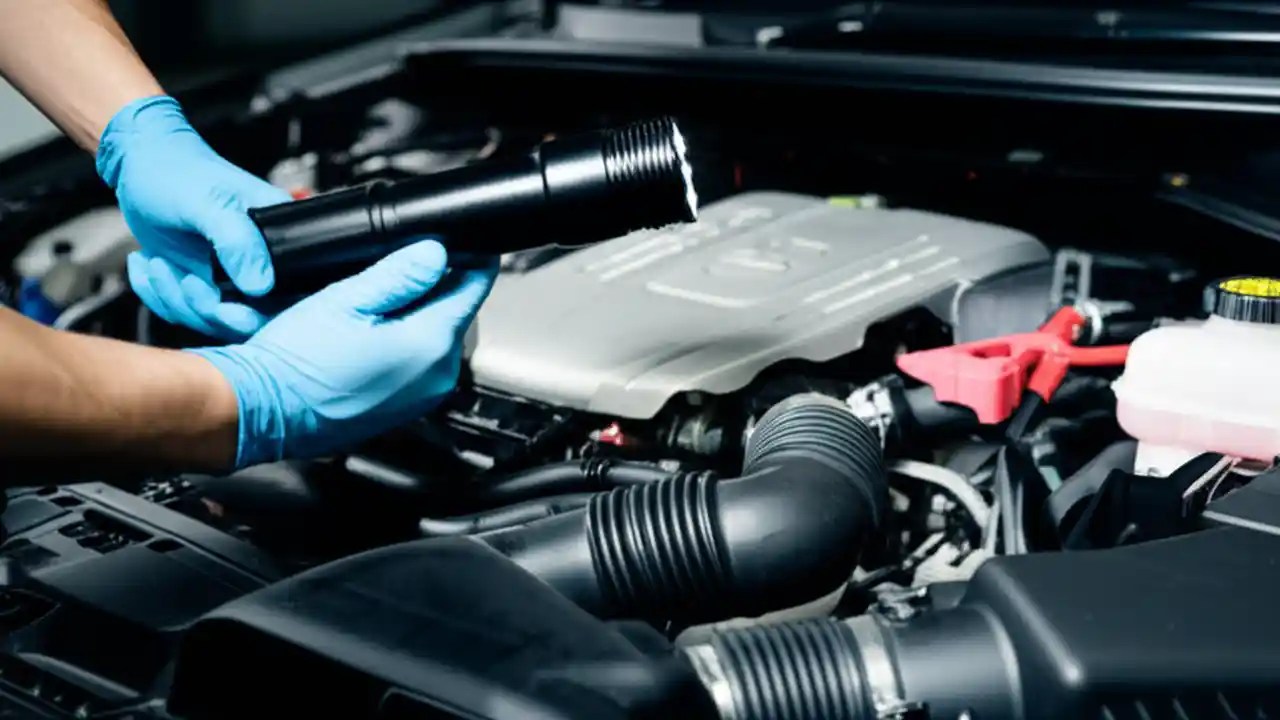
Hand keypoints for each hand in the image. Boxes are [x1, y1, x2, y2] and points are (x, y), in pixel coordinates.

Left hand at [96, 95, 291, 339]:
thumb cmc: (179, 171)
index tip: (224, 304)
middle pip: (248, 318)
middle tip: (185, 281)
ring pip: (211, 321)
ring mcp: (226, 278)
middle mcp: (257, 264)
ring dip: (175, 299)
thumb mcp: (210, 202)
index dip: (259, 311)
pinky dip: (157, 295)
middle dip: (208, 309)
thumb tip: (260, 286)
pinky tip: (147, 264)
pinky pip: (183, 311)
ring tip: (158, 264)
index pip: (288, 296)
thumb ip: (237, 242)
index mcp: (278, 240)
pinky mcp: (199, 283)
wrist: (141, 162)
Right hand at [188, 240, 496, 468]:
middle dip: (436, 287)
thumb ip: (400, 273)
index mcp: (431, 342)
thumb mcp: (346, 299)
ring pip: (437, 339)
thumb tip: (436, 252)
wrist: (266, 410)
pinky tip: (371, 336)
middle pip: (455, 312)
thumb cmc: (297, 361)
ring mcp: (423, 396)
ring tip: (377, 304)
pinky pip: (418, 365)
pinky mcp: (405, 409)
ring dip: (418, 316)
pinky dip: (403, 346)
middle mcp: (437, 375)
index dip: (469, 258)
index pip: (474, 287)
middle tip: (399, 268)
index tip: (462, 244)